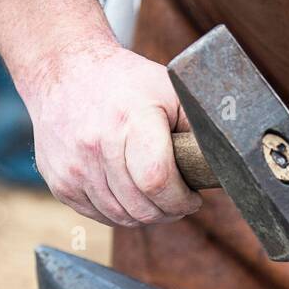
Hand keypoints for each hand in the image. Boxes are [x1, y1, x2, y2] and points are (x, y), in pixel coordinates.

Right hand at [0, 0, 201, 227]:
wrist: (63, 71)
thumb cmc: (128, 84)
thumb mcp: (170, 90)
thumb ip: (200, 127)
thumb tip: (229, 165)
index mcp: (129, 119)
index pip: (157, 181)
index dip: (181, 200)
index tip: (192, 198)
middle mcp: (95, 144)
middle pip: (142, 208)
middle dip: (168, 211)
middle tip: (178, 200)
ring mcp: (73, 166)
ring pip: (122, 218)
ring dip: (145, 214)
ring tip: (155, 195)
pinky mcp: (59, 181)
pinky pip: (99, 216)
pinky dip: (119, 212)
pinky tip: (128, 191)